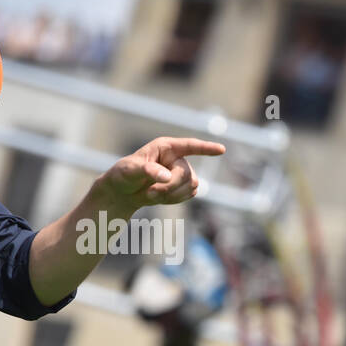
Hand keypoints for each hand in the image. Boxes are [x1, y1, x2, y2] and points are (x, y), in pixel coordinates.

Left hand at [96, 136, 225, 212]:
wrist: (124, 192)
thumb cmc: (124, 175)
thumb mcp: (130, 170)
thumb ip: (148, 170)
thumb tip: (167, 176)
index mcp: (166, 147)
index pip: (189, 146)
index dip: (206, 148)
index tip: (221, 149)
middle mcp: (178, 158)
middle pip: (187, 175)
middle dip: (170, 187)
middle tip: (150, 193)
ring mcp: (184, 173)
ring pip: (191, 187)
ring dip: (171, 195)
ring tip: (152, 194)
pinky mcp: (186, 187)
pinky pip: (188, 195)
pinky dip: (173, 200)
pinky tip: (159, 197)